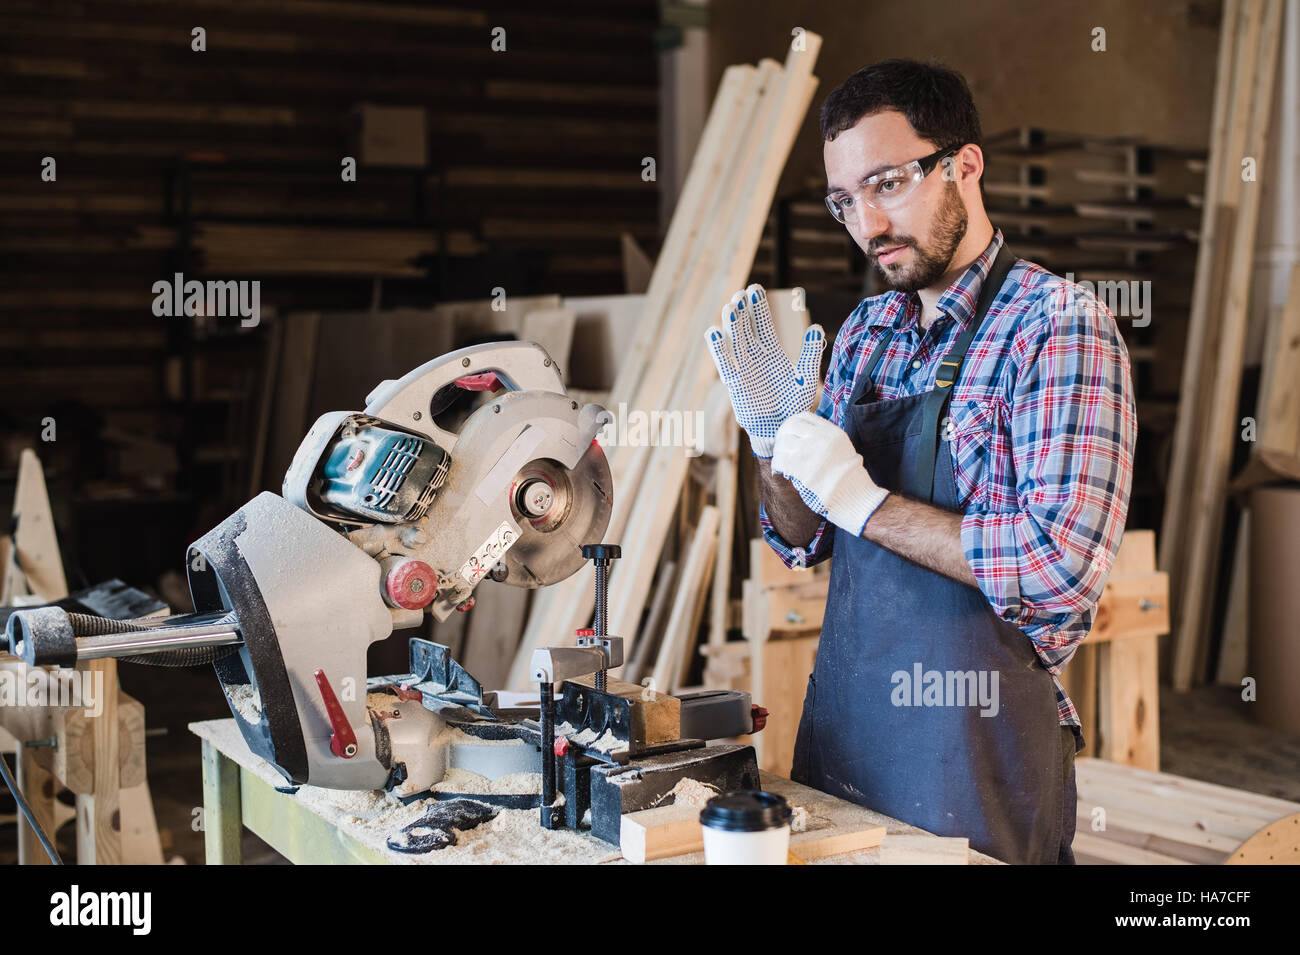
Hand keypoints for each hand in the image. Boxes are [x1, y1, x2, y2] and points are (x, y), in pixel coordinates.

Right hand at [705, 284, 824, 457]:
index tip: (754, 289)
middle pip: (745, 327)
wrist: (781, 429)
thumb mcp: (807, 378)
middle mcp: (754, 355)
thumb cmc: (794, 404)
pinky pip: (724, 362)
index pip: (763, 323)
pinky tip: (713, 332)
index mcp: (771, 351)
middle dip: (742, 310)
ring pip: (733, 340)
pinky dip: (718, 348)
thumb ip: (811, 353)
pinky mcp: (734, 382)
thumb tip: (817, 328)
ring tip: (730, 307)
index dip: (758, 307)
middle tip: (740, 294)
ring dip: (730, 324)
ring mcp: (742, 367)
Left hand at [772, 412, 888, 535]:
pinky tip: (780, 471)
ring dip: (779, 452)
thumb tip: (801, 435)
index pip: (804, 416)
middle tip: (781, 446)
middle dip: (782, 436)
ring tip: (781, 460)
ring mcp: (808, 451)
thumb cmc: (847, 475)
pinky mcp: (799, 467)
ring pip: (782, 443)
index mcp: (831, 431)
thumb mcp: (842, 446)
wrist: (853, 495)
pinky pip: (779, 460)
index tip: (789, 432)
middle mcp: (819, 438)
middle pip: (789, 426)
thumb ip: (824, 437)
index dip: (792, 423)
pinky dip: (777, 465)